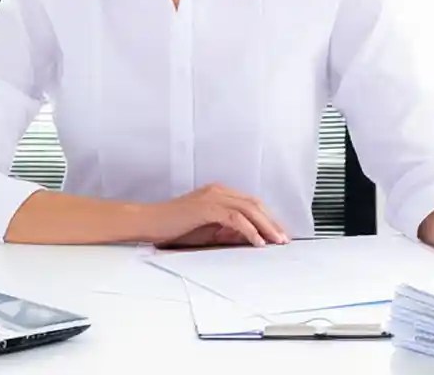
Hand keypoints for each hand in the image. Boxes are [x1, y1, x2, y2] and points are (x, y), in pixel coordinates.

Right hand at [143, 183, 289, 247]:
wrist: (149, 222)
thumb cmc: (173, 227)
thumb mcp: (207, 230)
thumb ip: (227, 231)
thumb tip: (248, 238)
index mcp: (219, 194)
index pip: (251, 204)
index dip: (268, 218)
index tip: (278, 234)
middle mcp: (219, 191)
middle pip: (254, 204)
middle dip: (272, 222)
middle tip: (284, 239)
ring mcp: (213, 197)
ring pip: (248, 209)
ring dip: (266, 226)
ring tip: (276, 241)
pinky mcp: (206, 206)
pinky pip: (235, 218)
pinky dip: (249, 230)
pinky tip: (257, 242)